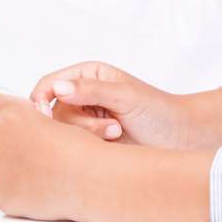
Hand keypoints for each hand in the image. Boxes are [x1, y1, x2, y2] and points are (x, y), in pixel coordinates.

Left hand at [0, 92, 104, 221]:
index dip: (0, 109)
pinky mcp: (1, 195)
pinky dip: (16, 188)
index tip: (7, 116)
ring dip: (12, 164)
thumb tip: (20, 117)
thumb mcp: (56, 118)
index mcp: (12, 116)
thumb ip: (28, 116)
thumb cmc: (80, 150)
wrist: (92, 180)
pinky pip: (2, 188)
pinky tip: (39, 187)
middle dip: (5, 136)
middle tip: (30, 144)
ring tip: (41, 169)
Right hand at [27, 62, 221, 148]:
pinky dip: (90, 147)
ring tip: (116, 133)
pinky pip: (76, 146)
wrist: (179, 138)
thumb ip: (91, 91)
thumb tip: (58, 88)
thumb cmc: (158, 110)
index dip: (41, 98)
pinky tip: (112, 142)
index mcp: (88, 75)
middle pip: (54, 111)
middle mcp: (83, 96)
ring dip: (90, 134)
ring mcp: (87, 119)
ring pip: (65, 131)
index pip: (50, 83)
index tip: (45, 114)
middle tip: (110, 128)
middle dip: (80, 122)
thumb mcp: (125, 96)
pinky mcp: (92, 142)